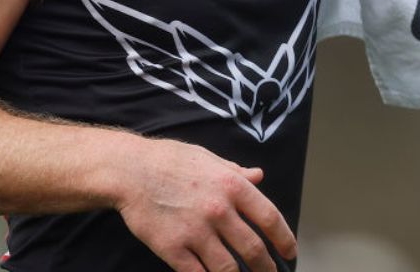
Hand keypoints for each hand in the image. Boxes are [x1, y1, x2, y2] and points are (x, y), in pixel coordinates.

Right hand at [113, 136, 296, 271]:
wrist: (129, 171)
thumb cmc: (168, 160)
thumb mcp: (207, 158)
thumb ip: (235, 171)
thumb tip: (259, 175)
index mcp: (232, 185)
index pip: (269, 218)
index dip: (285, 239)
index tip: (290, 252)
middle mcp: (219, 210)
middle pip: (253, 249)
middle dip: (266, 267)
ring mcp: (196, 232)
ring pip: (229, 268)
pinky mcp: (174, 249)